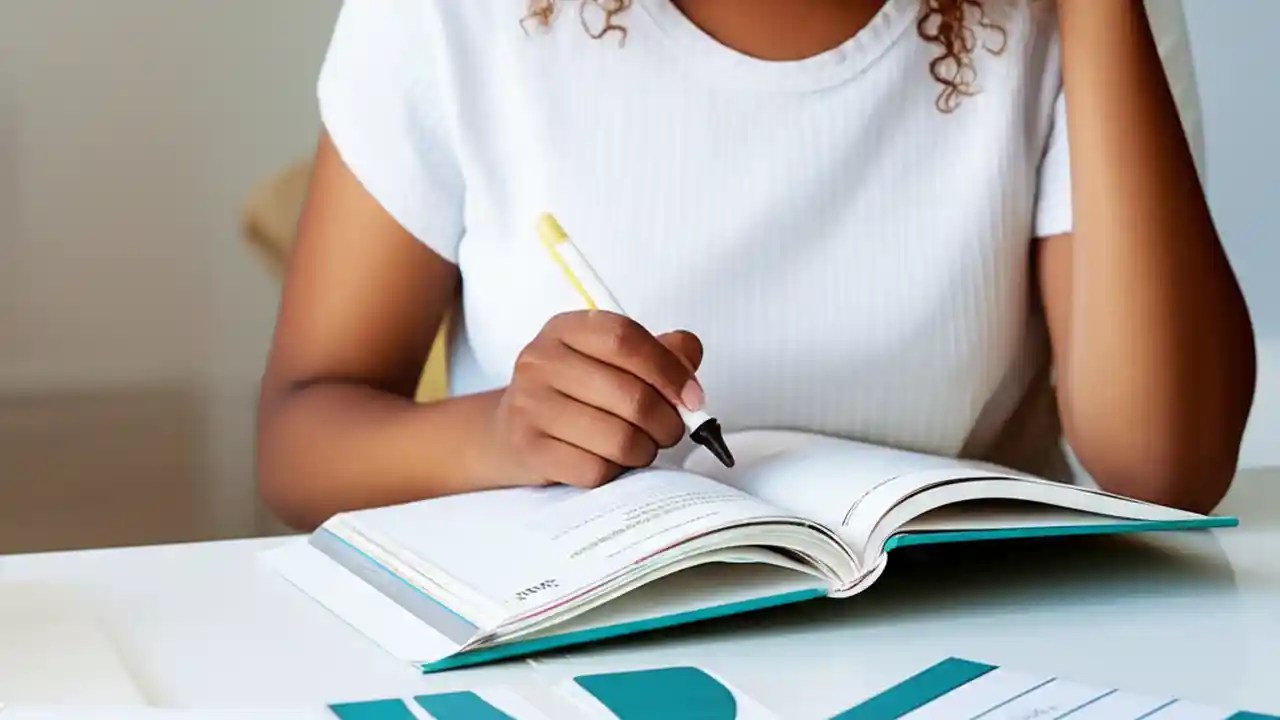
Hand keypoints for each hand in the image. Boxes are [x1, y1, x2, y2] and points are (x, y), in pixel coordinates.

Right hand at [492, 310, 704, 487]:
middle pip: (630, 394)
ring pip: (618, 438)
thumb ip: (660, 352)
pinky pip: (595, 469)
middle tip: (671, 431)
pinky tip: (609, 462)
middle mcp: (541, 361)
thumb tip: (690, 360)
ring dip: (644, 450)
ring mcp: (530, 406)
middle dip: (667, 421)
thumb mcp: (610, 360)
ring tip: (642, 447)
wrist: (508, 431)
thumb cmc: (573, 393)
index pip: (625, 339)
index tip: (693, 397)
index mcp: (566, 329)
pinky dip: (614, 471)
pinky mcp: (529, 449)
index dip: (669, 370)